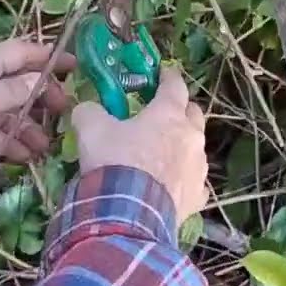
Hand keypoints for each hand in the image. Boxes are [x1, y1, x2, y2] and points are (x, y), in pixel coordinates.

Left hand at [0, 40, 73, 160]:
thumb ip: (16, 89)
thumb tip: (41, 80)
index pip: (21, 53)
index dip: (47, 56)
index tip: (74, 66)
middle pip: (18, 85)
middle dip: (43, 98)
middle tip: (65, 111)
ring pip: (9, 113)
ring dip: (29, 127)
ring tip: (47, 145)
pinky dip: (10, 144)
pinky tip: (27, 157)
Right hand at [70, 67, 207, 223]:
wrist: (128, 213)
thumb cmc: (115, 162)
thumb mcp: (92, 130)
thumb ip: (90, 111)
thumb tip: (87, 108)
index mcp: (170, 114)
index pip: (175, 85)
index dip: (168, 76)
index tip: (162, 72)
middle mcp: (192, 137)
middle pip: (194, 114)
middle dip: (181, 110)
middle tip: (163, 112)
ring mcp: (198, 168)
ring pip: (196, 148)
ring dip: (183, 145)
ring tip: (164, 152)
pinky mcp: (197, 196)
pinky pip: (195, 182)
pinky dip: (185, 179)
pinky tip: (172, 184)